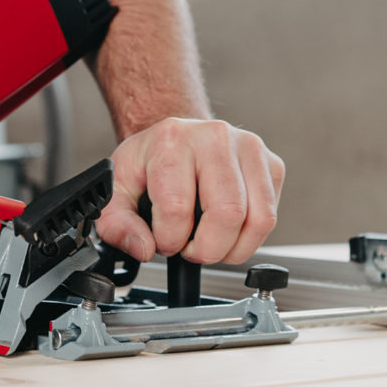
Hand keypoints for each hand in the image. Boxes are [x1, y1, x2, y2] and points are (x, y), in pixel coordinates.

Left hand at [96, 118, 284, 264]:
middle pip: (227, 215)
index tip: (163, 241)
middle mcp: (215, 137)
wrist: (174, 140)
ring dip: (231, 249)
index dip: (169, 241)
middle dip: (206, 249)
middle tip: (189, 249)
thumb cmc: (148, 163)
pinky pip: (270, 218)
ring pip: (258, 220)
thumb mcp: (115, 190)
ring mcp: (249, 148)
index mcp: (172, 141)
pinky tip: (226, 231)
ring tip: (209, 243)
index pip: (177, 209)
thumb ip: (116, 224)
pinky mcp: (271, 165)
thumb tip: (144, 249)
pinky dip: (248, 238)